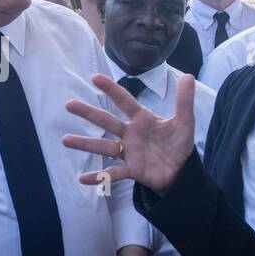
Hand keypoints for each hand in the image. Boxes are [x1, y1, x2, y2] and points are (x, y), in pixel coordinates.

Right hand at [63, 73, 197, 193]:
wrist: (182, 171)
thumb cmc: (179, 144)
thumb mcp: (185, 122)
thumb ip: (184, 101)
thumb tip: (189, 77)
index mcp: (142, 119)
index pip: (124, 101)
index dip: (111, 89)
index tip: (94, 77)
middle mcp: (130, 133)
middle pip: (106, 121)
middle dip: (88, 113)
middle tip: (69, 105)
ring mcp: (128, 152)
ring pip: (103, 147)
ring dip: (85, 143)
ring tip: (65, 140)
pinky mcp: (131, 170)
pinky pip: (113, 172)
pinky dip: (99, 176)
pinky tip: (83, 179)